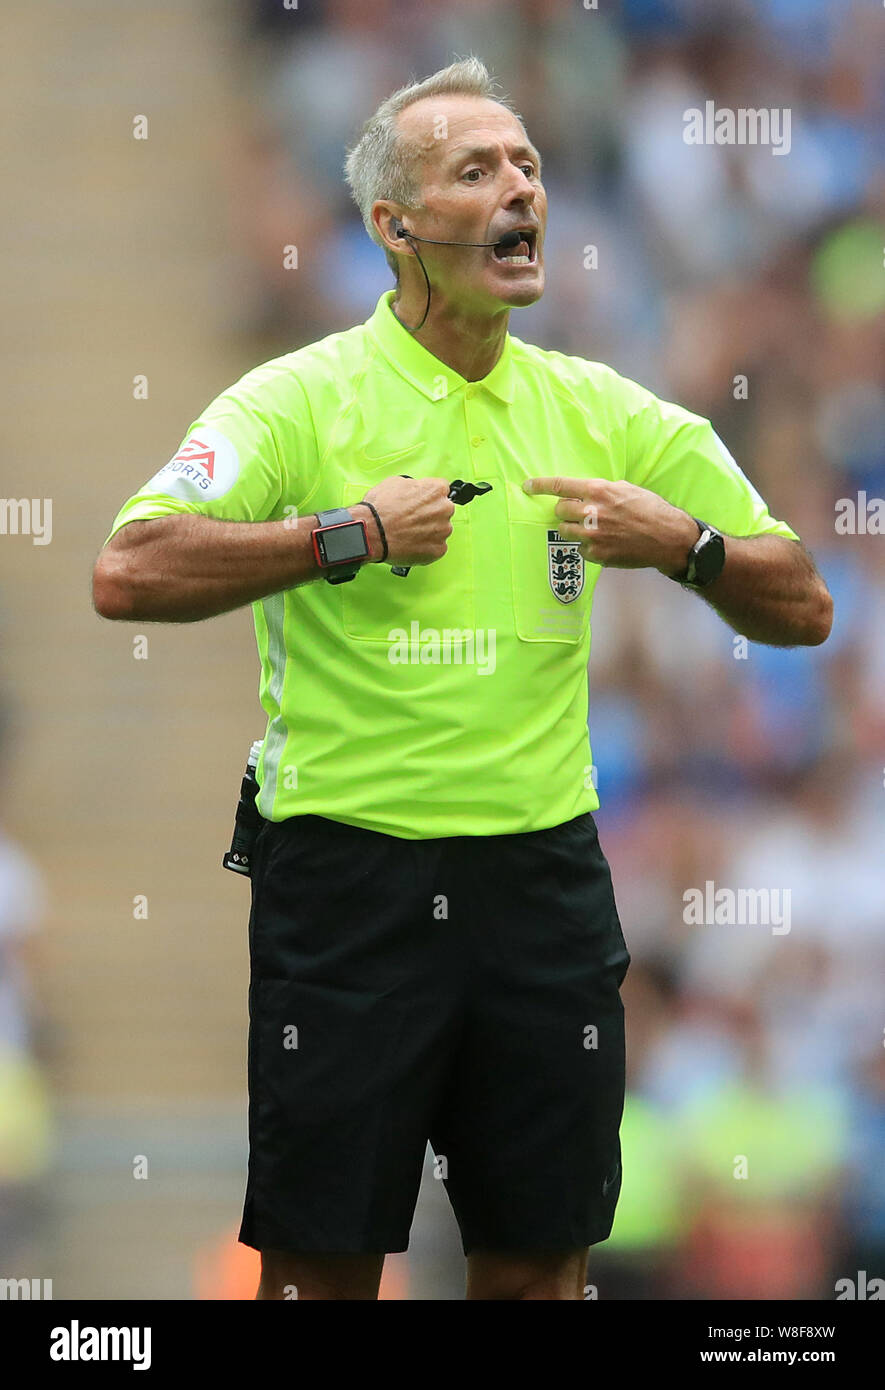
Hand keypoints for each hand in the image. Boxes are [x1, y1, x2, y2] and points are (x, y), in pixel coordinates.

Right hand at [358, 475, 454, 567]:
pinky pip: (436, 547)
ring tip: (410, 532)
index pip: (441, 489)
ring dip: (429, 531)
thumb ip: (413, 485)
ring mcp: (443, 530)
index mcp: (436, 490)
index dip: (428, 496)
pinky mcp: (438, 549)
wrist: (371, 533)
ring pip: (441, 529)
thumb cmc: (380, 510)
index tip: (422, 502)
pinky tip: (412, 543)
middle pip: (443, 510)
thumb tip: (413, 489)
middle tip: (413, 519)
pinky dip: (426, 547)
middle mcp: (444, 509)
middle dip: (431, 514)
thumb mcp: (394, 483)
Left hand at [523, 476, 698, 573]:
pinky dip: (588, 546)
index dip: (540, 485)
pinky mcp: (597, 555)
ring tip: (594, 529)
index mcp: (598, 491)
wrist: (668, 538)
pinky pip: (580, 549)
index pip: (559, 486)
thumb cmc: (650, 510)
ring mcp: (592, 536)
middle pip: (559, 511)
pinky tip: (606, 543)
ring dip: (574, 529)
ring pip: (565, 531)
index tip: (527, 486)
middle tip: (580, 513)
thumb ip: (601, 491)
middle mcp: (591, 512)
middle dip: (566, 511)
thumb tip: (582, 494)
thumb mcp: (626, 489)